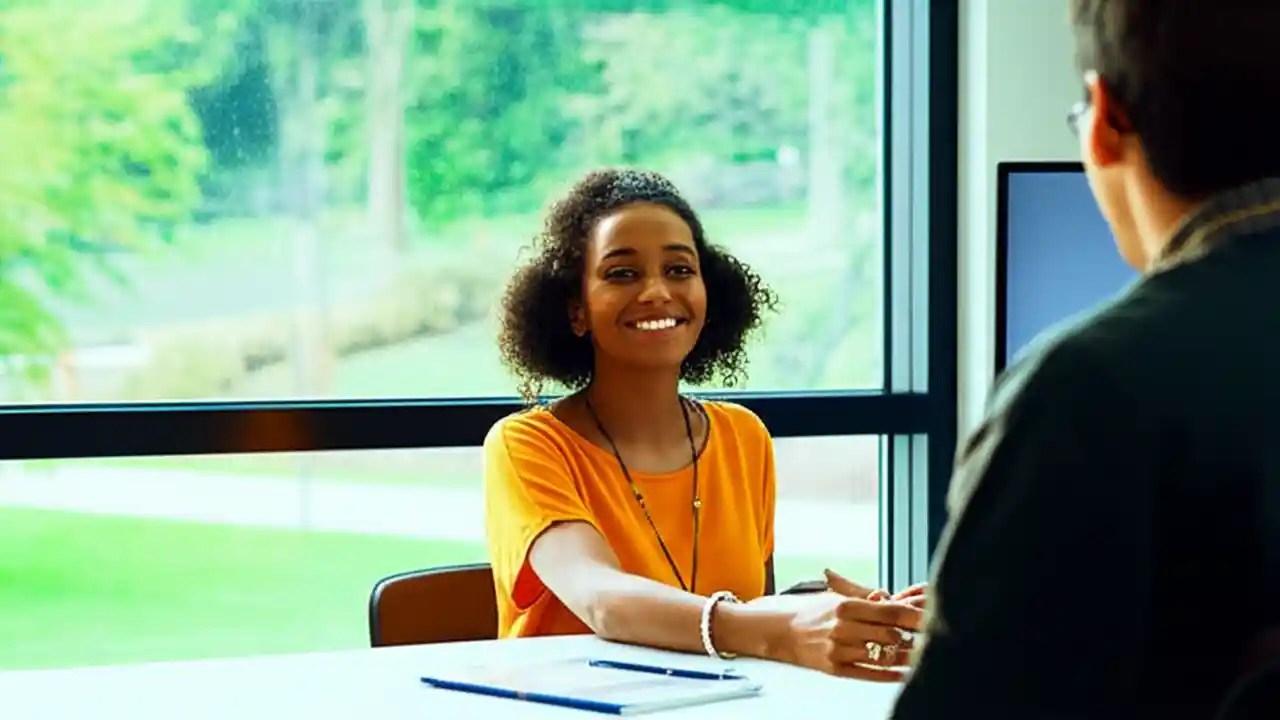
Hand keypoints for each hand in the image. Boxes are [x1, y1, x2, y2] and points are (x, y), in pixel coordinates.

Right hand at [770, 569, 922, 681]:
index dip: (915, 616)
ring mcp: (839, 651)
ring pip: (883, 656)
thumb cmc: (810, 611)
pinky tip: (903, 671)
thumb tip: (893, 601)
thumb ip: (865, 600)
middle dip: (911, 636)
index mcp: (846, 606)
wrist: (779, 630)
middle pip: (890, 635)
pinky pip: (870, 674)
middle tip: (926, 635)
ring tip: (918, 652)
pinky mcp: (836, 669)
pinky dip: (890, 674)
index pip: (890, 612)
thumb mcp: (836, 597)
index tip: (933, 618)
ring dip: (904, 655)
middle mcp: (843, 629)